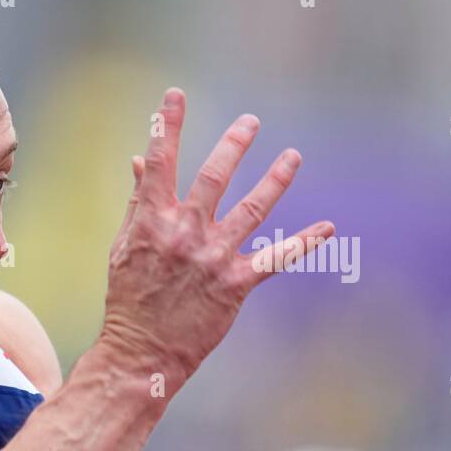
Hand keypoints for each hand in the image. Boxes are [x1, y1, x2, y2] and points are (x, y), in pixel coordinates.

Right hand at [100, 88, 333, 386]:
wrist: (141, 354)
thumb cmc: (128, 299)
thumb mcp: (124, 247)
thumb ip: (137, 203)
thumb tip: (141, 163)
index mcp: (151, 221)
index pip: (160, 162)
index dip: (168, 125)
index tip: (175, 96)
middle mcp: (184, 232)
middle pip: (215, 175)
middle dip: (234, 143)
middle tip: (251, 121)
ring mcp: (213, 257)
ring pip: (253, 208)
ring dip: (276, 179)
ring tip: (293, 156)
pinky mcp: (235, 285)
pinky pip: (276, 259)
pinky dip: (303, 243)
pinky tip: (327, 228)